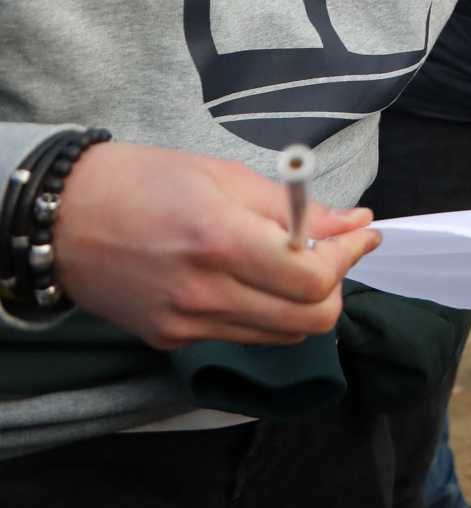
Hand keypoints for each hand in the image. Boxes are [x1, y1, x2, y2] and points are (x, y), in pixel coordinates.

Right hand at [51, 141, 382, 349]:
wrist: (62, 218)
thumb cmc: (144, 182)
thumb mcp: (225, 177)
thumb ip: (295, 209)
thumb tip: (355, 225)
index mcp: (221, 242)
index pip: (314, 279)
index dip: (348, 257)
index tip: (360, 235)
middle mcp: (204, 294)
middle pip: (310, 320)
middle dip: (334, 285)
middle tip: (329, 250)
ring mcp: (186, 324)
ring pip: (282, 334)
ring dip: (303, 301)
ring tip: (289, 261)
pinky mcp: (171, 340)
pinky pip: (243, 335)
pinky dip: (265, 311)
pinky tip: (250, 278)